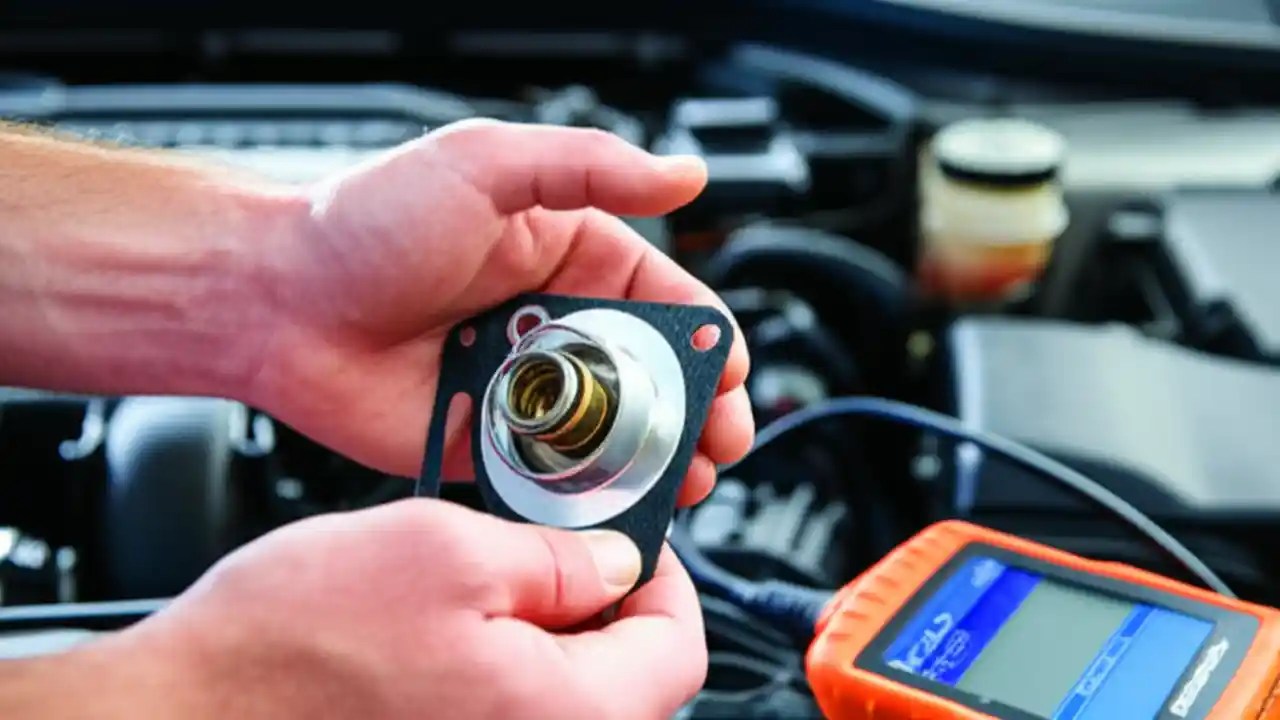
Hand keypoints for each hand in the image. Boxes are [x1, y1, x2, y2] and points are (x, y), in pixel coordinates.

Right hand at [113, 498, 705, 719]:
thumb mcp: (444, 549)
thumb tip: (619, 563)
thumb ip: (559, 558)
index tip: (629, 544)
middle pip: (629, 682)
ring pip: (566, 698)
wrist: (185, 712)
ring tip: (478, 592)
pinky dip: (501, 674)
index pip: (679, 651)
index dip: (665, 580)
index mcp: (566, 717)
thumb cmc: (291, 647)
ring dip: (545, 639)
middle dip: (598, 608)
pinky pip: (510, 716)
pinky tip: (446, 637)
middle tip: (541, 555)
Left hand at [245, 119, 751, 505]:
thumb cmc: (365, 221)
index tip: (732, 374)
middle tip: (720, 441)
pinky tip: (613, 505)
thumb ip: (590, 168)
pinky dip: (585, 493)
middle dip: (698, 412)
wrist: (273, 298)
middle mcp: (556, 327)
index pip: (668, 303)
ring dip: (655, 459)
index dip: (711, 341)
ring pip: (611, 434)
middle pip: (655, 378)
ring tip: (682, 480)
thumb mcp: (486, 165)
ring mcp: (524, 391)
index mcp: (571, 258)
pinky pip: (549, 474)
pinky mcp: (486, 445)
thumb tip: (686, 175)